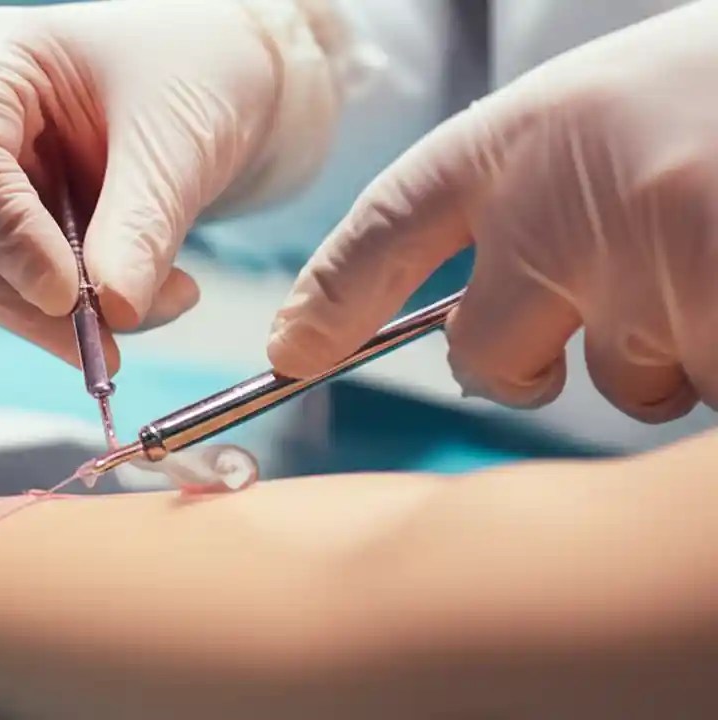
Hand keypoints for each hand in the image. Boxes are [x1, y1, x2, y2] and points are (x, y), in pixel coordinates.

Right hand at [0, 0, 349, 369]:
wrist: (234, 81)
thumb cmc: (203, 69)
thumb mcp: (183, 139)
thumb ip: (141, 225)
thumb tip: (113, 313)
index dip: (5, 237)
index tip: (68, 298)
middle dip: (19, 297)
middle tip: (103, 340)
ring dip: (53, 318)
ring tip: (163, 301)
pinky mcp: (0, 224)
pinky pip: (9, 291)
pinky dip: (73, 317)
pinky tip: (145, 300)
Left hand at [268, 1, 717, 422]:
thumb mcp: (630, 106)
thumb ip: (552, 191)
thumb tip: (483, 314)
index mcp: (528, 132)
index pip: (387, 224)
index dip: (332, 293)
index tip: (291, 347)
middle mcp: (564, 207)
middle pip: (483, 353)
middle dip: (513, 368)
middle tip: (564, 346)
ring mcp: (647, 274)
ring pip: (618, 381)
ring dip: (662, 351)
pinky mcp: (715, 323)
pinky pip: (697, 388)